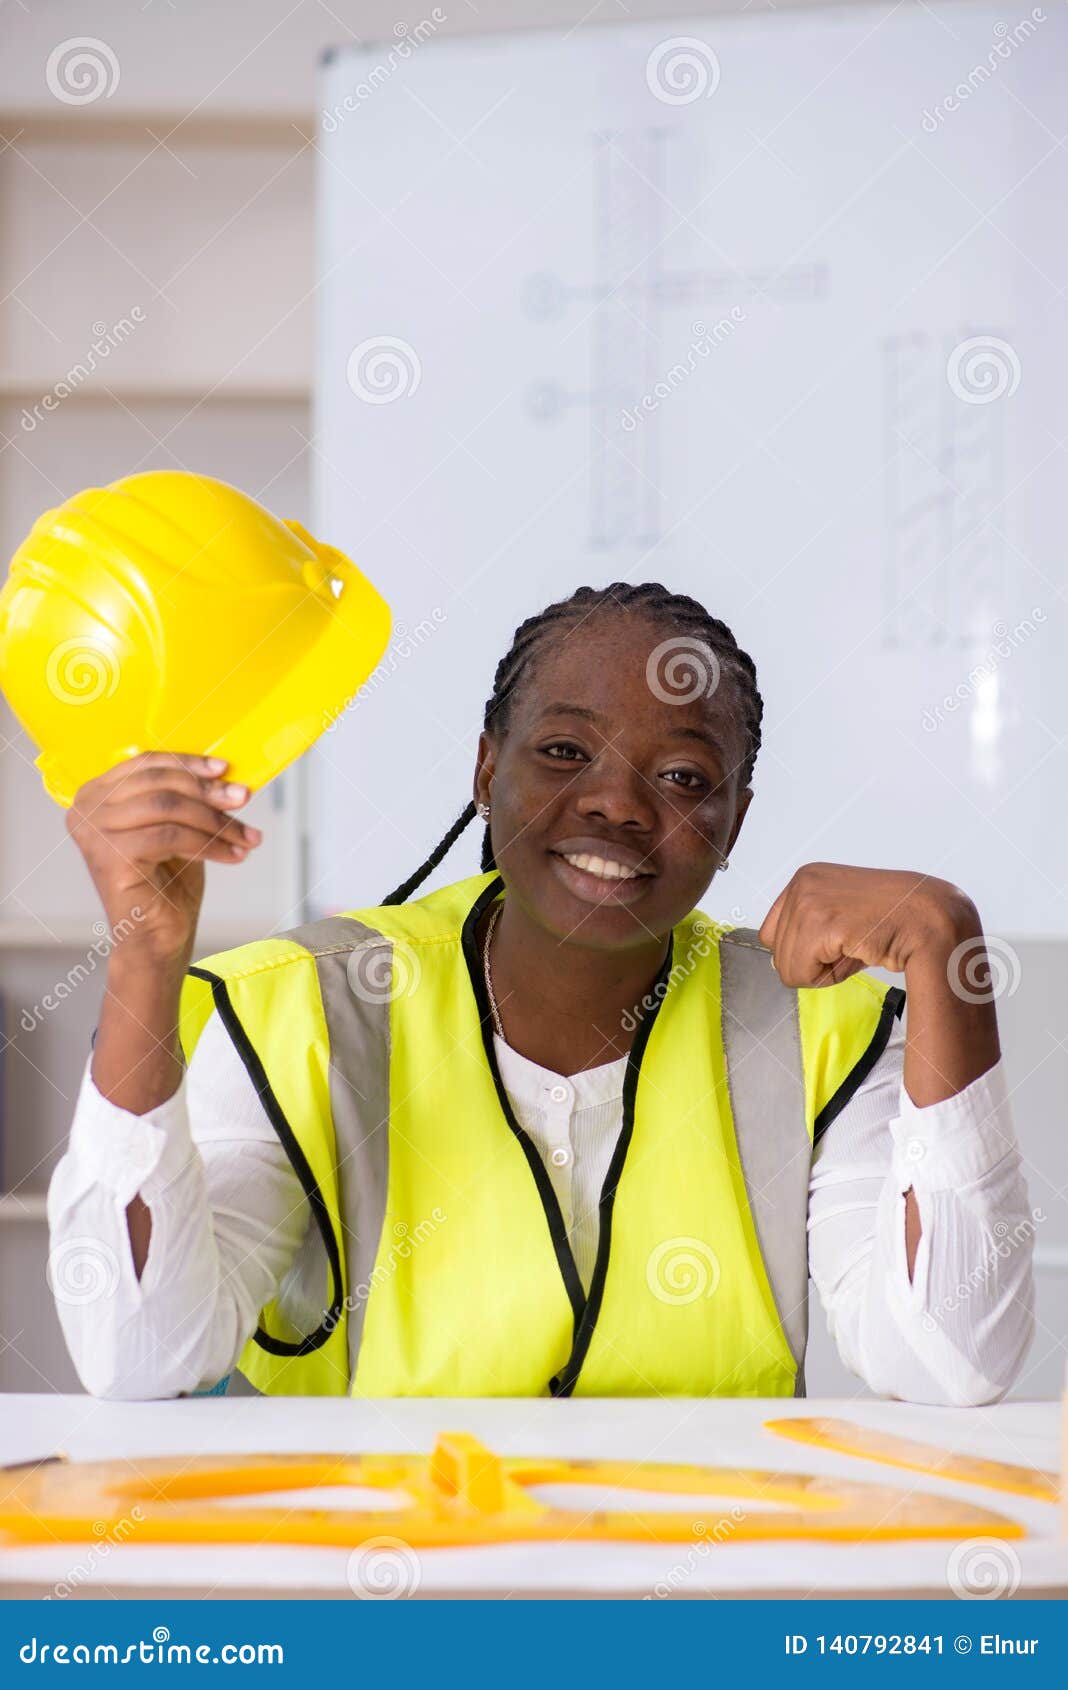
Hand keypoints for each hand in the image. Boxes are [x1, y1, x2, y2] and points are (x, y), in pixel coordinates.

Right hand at [66, 752, 261, 968]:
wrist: (155, 940)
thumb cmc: (164, 886)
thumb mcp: (177, 827)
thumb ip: (186, 797)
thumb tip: (225, 773)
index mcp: (97, 794)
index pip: (146, 763)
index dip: (189, 763)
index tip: (225, 769)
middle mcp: (86, 809)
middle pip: (160, 783)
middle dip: (209, 792)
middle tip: (243, 799)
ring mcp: (94, 831)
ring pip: (170, 807)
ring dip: (216, 821)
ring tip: (246, 837)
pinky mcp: (111, 855)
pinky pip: (172, 836)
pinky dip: (210, 844)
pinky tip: (234, 855)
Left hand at [758, 862, 977, 986]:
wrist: (931, 920)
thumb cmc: (892, 920)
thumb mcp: (841, 915)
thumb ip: (808, 933)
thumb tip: (780, 965)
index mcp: (805, 878)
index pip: (771, 932)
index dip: (802, 949)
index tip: (836, 941)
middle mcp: (802, 884)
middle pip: (775, 951)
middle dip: (812, 961)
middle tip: (850, 947)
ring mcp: (810, 901)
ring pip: (786, 966)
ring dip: (821, 971)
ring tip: (855, 948)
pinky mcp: (822, 923)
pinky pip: (801, 973)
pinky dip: (828, 977)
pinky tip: (856, 953)